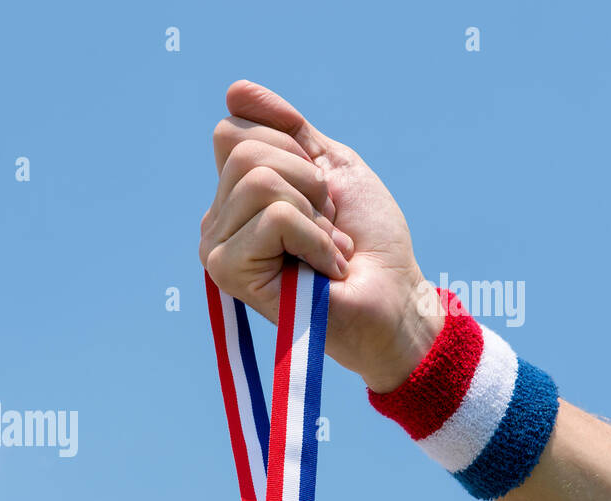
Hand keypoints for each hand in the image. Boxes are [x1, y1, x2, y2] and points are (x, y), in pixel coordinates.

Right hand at [198, 81, 440, 392]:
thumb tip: (234, 90)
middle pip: (245, 152)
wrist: (393, 300)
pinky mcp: (229, 273)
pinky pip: (275, 218)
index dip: (289, 145)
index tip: (322, 189)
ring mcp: (217, 249)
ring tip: (326, 248)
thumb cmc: (369, 242)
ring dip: (314, 212)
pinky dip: (316, 238)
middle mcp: (216, 223)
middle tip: (327, 224)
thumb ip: (287, 129)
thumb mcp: (331, 167)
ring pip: (258, 181)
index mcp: (234, 197)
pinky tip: (324, 269)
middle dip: (306, 180)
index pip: (233, 131)